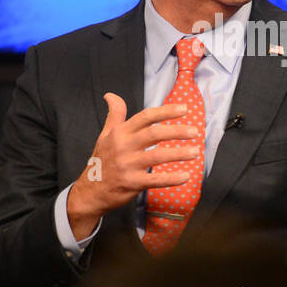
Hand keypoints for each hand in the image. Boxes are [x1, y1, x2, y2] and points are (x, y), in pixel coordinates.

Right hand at [66, 93, 200, 236]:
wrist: (90, 191)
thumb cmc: (102, 160)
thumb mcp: (105, 135)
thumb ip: (114, 115)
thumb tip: (110, 95)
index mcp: (120, 133)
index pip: (145, 117)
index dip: (166, 112)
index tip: (184, 109)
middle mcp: (124, 147)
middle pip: (154, 134)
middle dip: (177, 131)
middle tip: (195, 131)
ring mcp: (128, 165)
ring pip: (157, 156)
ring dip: (178, 153)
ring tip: (195, 151)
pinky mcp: (132, 183)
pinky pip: (155, 180)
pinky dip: (171, 178)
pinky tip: (185, 176)